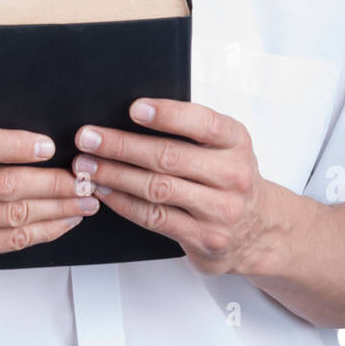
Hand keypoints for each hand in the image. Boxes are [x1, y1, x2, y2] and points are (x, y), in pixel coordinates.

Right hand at [0, 94, 98, 269]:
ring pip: (14, 215)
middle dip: (52, 181)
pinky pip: (13, 241)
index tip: (50, 146)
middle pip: (3, 184)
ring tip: (85, 198)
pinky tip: (66, 219)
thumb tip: (13, 96)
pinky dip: (47, 230)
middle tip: (83, 177)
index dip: (16, 146)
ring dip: (58, 207)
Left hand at [71, 97, 269, 274]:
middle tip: (88, 137)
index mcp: (237, 142)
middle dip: (122, 145)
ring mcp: (220, 210)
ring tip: (86, 165)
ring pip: (157, 188)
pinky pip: (155, 217)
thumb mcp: (224, 148)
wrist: (258, 229)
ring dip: (115, 175)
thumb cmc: (227, 178)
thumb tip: (131, 115)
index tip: (134, 108)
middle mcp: (232, 175)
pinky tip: (104, 191)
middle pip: (169, 157)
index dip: (167, 115)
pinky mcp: (204, 237)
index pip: (203, 123)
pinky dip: (124, 202)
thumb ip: (191, 132)